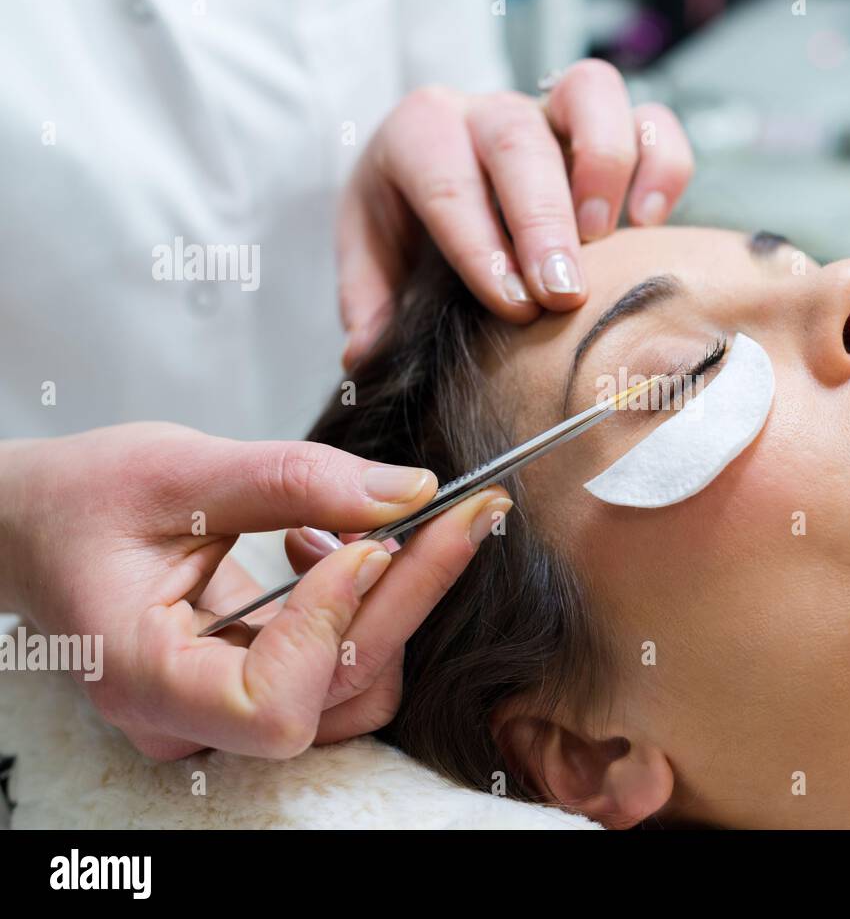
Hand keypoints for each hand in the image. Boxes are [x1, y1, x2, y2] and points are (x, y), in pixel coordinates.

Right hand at [0, 423, 510, 759]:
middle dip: (411, 594)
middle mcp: (186, 717)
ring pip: (353, 690)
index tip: (365, 543)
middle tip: (470, 512)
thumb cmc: (80, 500)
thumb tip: (411, 491)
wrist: (40, 527)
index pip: (269, 703)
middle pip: (335, 689)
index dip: (331, 629)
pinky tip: (336, 550)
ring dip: (393, 604)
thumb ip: (293, 479)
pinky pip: (340, 673)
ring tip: (370, 530)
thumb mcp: (175, 468)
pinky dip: (365, 610)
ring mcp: (223, 714)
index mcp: (142, 677)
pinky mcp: (254, 689)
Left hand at [337, 58, 694, 366]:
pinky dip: (661, 164)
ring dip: (604, 166)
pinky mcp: (609, 125)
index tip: (512, 307)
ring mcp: (552, 110)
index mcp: (420, 134)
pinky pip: (650, 118)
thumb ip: (367, 302)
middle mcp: (488, 112)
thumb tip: (365, 354)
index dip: (481, 245)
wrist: (438, 176)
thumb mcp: (371, 254)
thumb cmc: (408, 221)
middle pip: (519, 140)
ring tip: (607, 240)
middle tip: (562, 295)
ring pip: (591, 92)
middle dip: (544, 222)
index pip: (447, 180)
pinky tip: (650, 224)